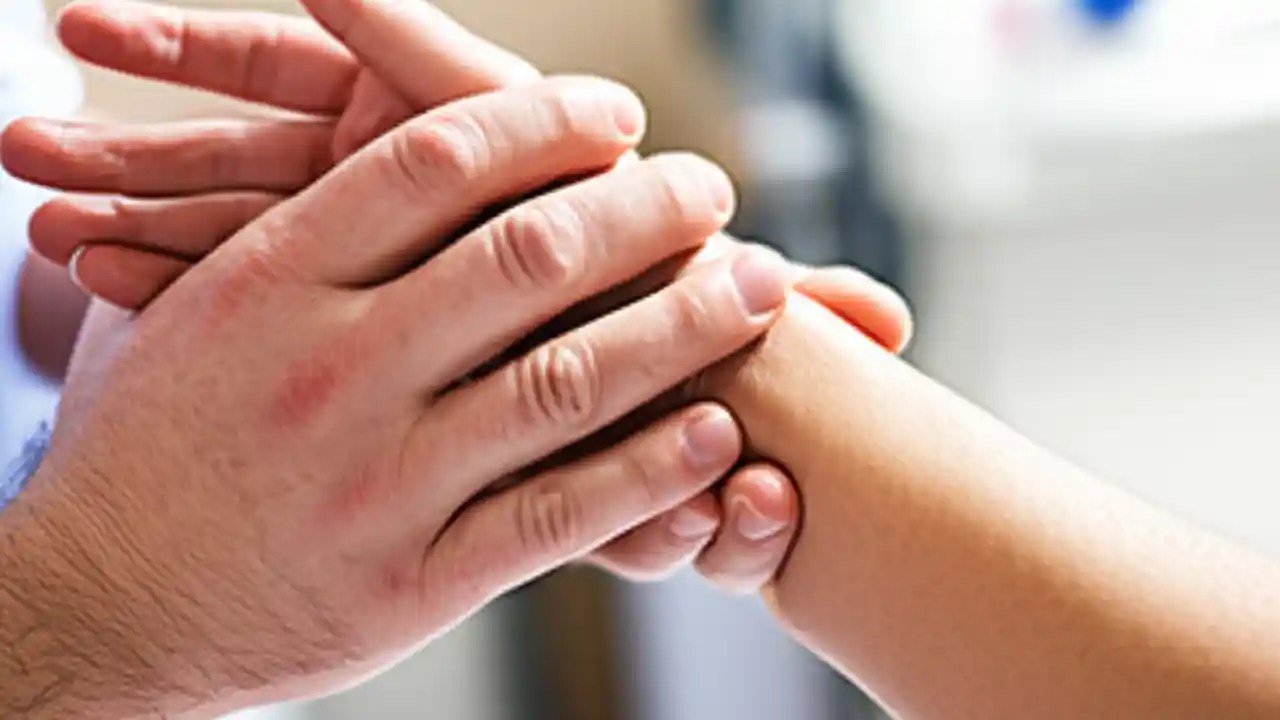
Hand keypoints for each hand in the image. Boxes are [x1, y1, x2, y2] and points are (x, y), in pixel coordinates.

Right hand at [2, 0, 909, 593]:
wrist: (90, 607)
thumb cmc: (149, 445)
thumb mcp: (185, 307)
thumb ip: (275, 223)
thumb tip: (358, 131)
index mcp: (272, 279)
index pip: (436, 162)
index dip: (546, 124)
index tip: (616, 115)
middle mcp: (330, 368)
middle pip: (524, 257)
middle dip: (642, 210)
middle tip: (710, 189)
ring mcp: (376, 478)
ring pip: (564, 381)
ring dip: (682, 324)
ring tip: (758, 287)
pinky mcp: (413, 580)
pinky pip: (556, 514)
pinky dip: (647, 472)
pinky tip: (712, 435)